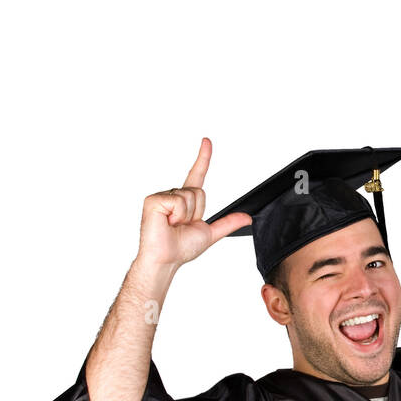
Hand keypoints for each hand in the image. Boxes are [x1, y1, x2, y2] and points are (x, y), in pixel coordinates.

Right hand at [136, 138, 251, 269]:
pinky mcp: (153, 200)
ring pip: (190, 196)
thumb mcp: (210, 233)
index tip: (207, 141)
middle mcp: (173, 195)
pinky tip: (167, 221)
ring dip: (186, 215)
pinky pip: (179, 201)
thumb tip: (246, 217)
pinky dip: (177, 214)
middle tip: (182, 225)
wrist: (166, 259)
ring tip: (173, 224)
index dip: (203, 158)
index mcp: (186, 202)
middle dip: (197, 211)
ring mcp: (162, 196)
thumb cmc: (181, 248)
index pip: (197, 175)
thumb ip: (227, 223)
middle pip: (200, 191)